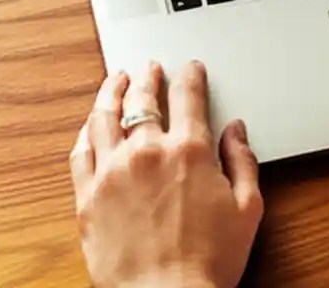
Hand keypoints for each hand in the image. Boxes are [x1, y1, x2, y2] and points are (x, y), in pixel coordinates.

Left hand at [70, 62, 262, 287]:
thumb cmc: (209, 260)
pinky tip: (91, 125)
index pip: (189, 96)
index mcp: (190, 152)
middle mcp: (147, 153)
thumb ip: (243, 161)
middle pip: (143, 99)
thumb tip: (236, 131)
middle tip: (149, 68)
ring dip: (111, 92)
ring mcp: (112, 172)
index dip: (190, 76)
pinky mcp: (88, 196)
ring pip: (104, 117)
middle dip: (148, 77)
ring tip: (115, 82)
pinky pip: (80, 152)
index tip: (190, 69)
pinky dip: (86, 131)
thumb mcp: (247, 207)